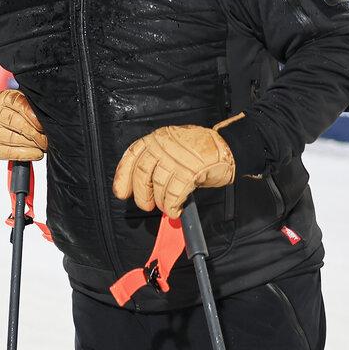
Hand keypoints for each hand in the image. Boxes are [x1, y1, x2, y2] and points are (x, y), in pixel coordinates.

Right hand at [0, 89, 46, 160]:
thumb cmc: (12, 111)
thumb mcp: (22, 101)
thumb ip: (33, 107)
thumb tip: (48, 119)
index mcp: (5, 98)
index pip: (20, 106)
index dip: (34, 118)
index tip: (44, 126)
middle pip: (16, 123)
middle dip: (35, 133)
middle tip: (46, 140)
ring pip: (12, 138)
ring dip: (31, 145)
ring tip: (42, 147)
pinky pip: (8, 152)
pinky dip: (24, 154)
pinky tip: (36, 153)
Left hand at [112, 114, 241, 217]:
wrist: (227, 147)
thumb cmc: (199, 150)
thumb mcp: (172, 148)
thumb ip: (156, 162)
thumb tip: (142, 187)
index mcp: (156, 139)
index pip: (131, 157)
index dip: (123, 177)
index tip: (121, 193)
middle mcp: (163, 146)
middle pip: (142, 174)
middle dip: (141, 194)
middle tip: (145, 205)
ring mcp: (176, 158)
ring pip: (158, 186)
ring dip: (160, 202)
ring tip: (166, 206)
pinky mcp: (190, 171)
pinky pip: (174, 194)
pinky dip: (172, 206)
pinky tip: (175, 210)